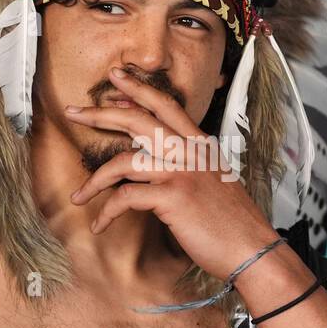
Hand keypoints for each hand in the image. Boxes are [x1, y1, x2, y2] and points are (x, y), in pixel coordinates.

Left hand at [64, 66, 277, 280]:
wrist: (253, 249)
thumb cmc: (233, 223)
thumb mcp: (215, 181)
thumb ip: (190, 166)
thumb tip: (158, 162)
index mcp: (201, 145)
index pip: (167, 105)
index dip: (138, 89)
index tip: (116, 78)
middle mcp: (190, 152)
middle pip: (138, 120)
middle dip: (101, 114)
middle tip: (73, 112)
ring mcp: (181, 172)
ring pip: (124, 161)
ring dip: (94, 180)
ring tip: (78, 196)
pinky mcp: (173, 197)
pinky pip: (125, 197)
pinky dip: (106, 212)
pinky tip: (99, 225)